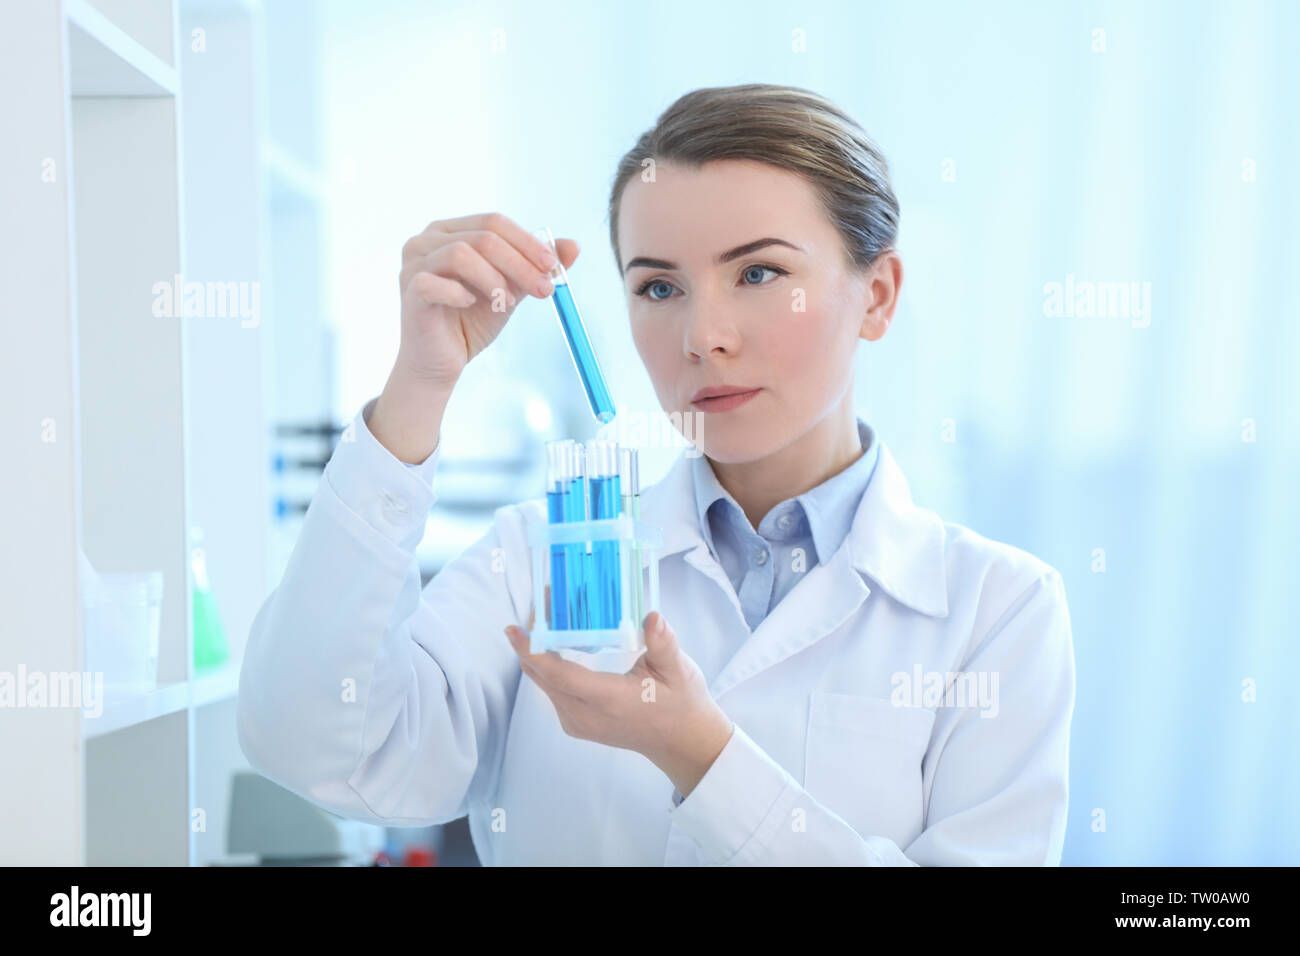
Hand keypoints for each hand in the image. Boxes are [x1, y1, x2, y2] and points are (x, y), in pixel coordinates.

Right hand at [394, 212, 579, 390]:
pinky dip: (460, 293)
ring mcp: (414, 263)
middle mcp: (427, 240)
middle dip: (520, 263)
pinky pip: (435, 283)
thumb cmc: (472, 321)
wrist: (442, 362)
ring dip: (494, 279)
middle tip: (545, 289)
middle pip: (483, 237)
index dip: (527, 243)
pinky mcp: (409, 291)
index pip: (494, 222)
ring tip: (507, 303)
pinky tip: (471, 304)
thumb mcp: (511, 289)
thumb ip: (535, 267)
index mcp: (450, 231)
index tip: (553, 267)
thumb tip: (573, 246)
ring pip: (462, 254)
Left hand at [505, 610, 734, 798]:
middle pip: (543, 676)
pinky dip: (546, 666)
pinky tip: (553, 643)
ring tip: (545, 618)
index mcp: (610, 700)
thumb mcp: (679, 670)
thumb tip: (653, 617)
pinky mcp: (574, 723)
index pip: (561, 675)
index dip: (534, 652)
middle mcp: (586, 716)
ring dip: (538, 652)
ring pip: (543, 684)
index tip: (513, 630)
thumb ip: (663, 643)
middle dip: (532, 641)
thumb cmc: (680, 702)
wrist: (680, 741)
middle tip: (536, 606)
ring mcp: (577, 723)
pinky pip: (551, 690)